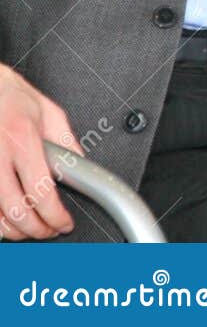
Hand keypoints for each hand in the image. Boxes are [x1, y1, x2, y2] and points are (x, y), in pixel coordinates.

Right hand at [0, 64, 78, 240]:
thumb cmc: (10, 95)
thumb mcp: (48, 112)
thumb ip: (66, 142)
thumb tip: (80, 165)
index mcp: (22, 139)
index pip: (41, 191)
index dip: (55, 215)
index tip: (63, 223)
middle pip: (16, 211)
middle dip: (37, 230)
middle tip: (49, 231)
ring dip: (14, 231)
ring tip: (29, 230)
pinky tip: (6, 221)